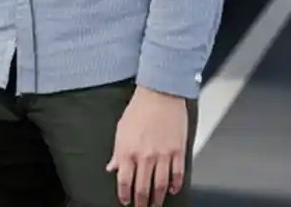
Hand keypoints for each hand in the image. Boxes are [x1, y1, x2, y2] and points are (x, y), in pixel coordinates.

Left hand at [106, 87, 188, 206]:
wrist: (159, 94)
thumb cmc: (139, 109)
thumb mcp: (120, 130)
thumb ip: (117, 152)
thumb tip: (112, 167)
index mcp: (128, 151)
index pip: (124, 182)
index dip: (125, 195)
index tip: (126, 201)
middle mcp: (145, 156)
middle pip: (143, 187)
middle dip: (142, 201)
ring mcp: (163, 155)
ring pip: (161, 185)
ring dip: (158, 197)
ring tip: (157, 203)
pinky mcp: (178, 151)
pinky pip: (178, 174)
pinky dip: (176, 185)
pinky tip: (173, 190)